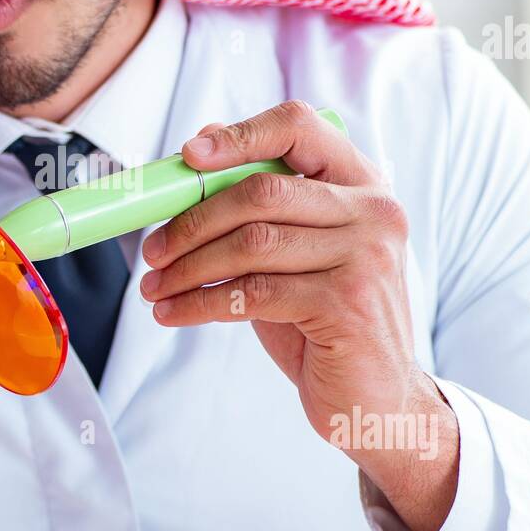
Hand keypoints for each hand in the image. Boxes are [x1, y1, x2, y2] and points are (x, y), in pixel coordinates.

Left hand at [139, 101, 457, 530]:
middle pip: (261, 192)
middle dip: (193, 220)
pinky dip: (200, 302)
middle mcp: (374, 211)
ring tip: (156, 287)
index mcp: (363, 185)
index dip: (239, 135)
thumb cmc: (326, 323)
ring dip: (188, 266)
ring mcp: (367, 256)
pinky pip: (252, 293)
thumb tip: (198, 148)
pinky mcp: (346, 303)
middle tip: (154, 249)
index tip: (188, 155)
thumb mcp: (296, 257)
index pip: (300, 128)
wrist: (376, 401)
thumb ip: (261, 208)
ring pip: (251, 243)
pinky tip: (175, 313)